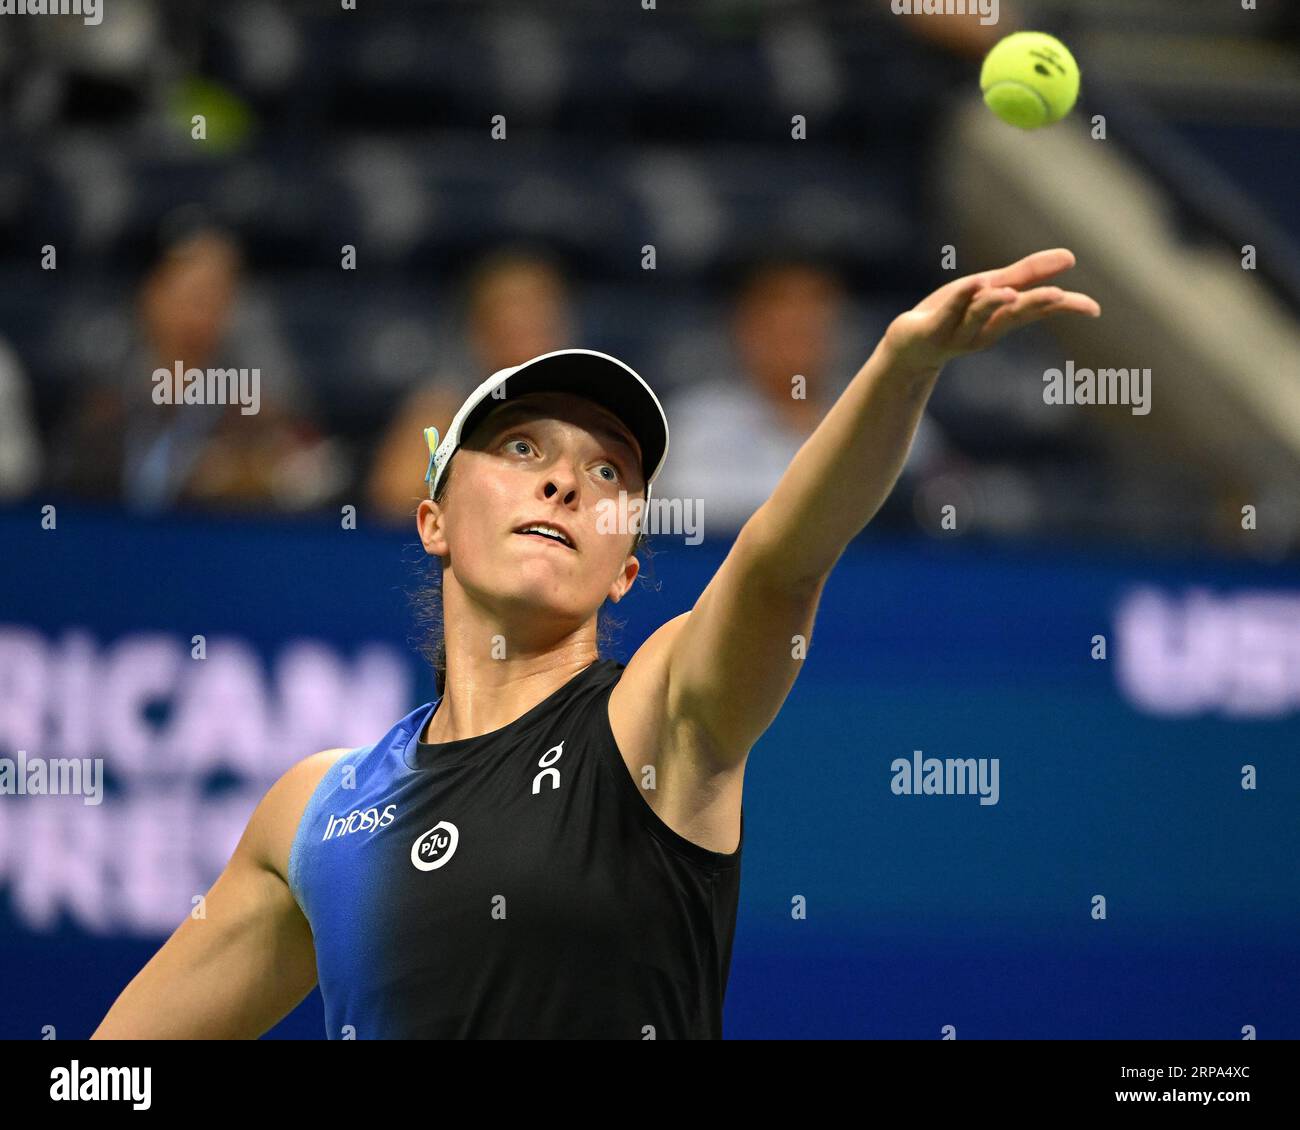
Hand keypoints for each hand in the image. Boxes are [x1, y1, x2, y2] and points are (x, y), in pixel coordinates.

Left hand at [883, 248, 1100, 371]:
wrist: (909, 347)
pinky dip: (961, 299)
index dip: (1065, 307)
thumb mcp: (992, 289)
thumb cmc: (954, 315)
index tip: (1093, 309)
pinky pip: (949, 313)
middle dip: (1034, 305)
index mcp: (1003, 319)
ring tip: (1010, 292)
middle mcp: (984, 329)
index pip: (1039, 310)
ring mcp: (957, 332)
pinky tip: (975, 283)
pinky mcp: (932, 331)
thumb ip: (1027, 275)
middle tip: (1059, 297)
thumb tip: (1071, 257)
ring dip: (994, 303)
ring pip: (979, 315)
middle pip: (1013, 315)